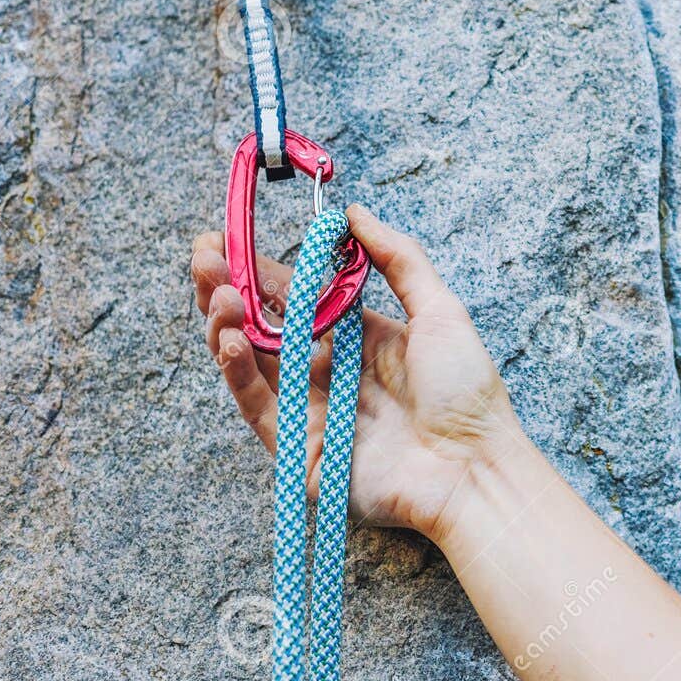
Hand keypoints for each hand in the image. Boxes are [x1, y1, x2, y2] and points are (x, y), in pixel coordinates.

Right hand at [191, 204, 520, 544]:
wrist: (474, 466)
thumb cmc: (466, 391)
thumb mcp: (439, 311)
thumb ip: (399, 259)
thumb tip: (353, 213)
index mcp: (360, 340)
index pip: (297, 298)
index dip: (261, 270)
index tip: (229, 237)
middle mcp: (330, 372)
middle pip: (263, 327)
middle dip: (230, 288)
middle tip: (205, 255)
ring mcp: (312, 410)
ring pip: (252, 362)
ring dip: (228, 324)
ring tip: (220, 291)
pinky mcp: (299, 450)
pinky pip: (259, 407)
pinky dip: (239, 373)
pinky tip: (229, 340)